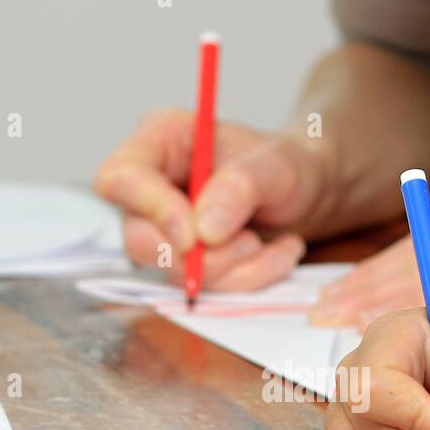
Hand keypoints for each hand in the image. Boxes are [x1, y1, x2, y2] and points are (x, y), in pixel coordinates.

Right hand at [94, 109, 331, 289]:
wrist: (308, 193)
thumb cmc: (287, 166)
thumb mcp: (276, 165)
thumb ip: (240, 187)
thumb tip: (203, 231)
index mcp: (161, 141)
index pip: (121, 178)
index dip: (151, 210)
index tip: (195, 236)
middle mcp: (152, 186)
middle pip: (139, 238)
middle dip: (200, 256)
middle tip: (250, 243)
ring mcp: (164, 229)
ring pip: (173, 272)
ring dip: (232, 270)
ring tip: (274, 245)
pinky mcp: (185, 262)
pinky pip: (202, 288)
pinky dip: (244, 280)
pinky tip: (276, 256)